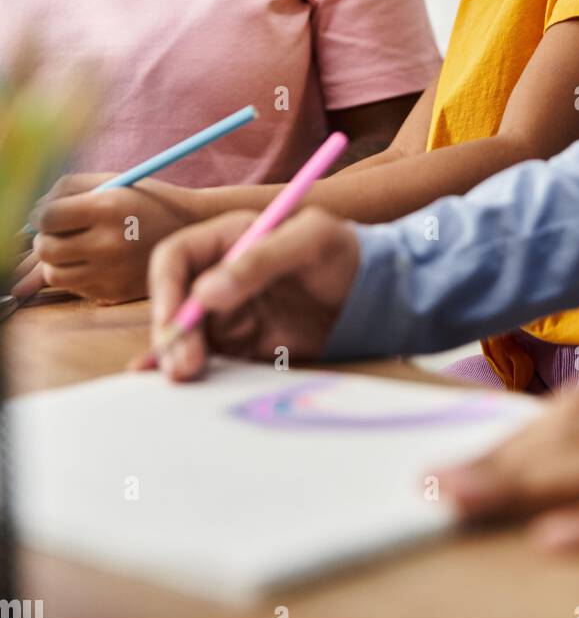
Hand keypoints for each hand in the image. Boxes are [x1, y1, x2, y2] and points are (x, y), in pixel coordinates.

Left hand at [14, 173, 202, 304]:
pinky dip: (76, 274)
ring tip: (75, 247)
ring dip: (56, 260)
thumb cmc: (146, 200)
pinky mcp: (115, 294)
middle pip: (46, 249)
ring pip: (54, 274)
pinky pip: (75, 288)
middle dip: (45, 238)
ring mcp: (112, 273)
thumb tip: (31, 216)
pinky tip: (95, 260)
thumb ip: (66, 189)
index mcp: (108, 207)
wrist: (192, 229)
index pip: (47, 217)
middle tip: (59, 230)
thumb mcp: (112, 181)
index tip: (46, 213)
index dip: (40, 215)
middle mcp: (110, 243)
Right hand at [135, 206, 360, 378]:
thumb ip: (261, 260)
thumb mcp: (312, 241)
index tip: (173, 319)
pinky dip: (189, 367)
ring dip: (177, 354)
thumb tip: (205, 293)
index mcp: (229, 239)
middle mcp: (219, 274)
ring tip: (186, 374)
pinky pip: (206, 355)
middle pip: (174, 301)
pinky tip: (176, 379)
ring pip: (184, 333)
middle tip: (184, 362)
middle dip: (172, 331)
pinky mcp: (240, 342)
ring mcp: (227, 310)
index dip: (166, 286)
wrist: (372, 295)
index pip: (177, 257)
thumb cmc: (345, 253)